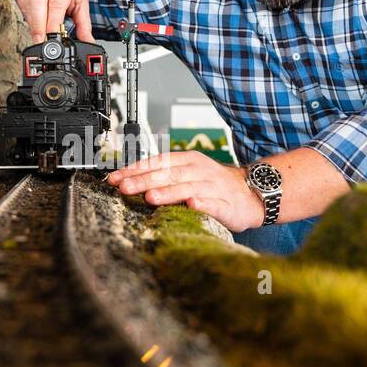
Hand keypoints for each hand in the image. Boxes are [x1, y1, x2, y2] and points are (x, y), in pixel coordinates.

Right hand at [12, 0, 94, 43]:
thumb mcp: (81, 2)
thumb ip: (84, 24)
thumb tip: (88, 42)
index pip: (55, 6)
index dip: (51, 25)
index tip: (51, 39)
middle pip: (38, 6)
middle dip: (38, 27)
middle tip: (40, 42)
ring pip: (28, 7)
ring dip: (33, 23)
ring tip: (40, 31)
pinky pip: (21, 4)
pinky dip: (27, 16)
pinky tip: (35, 18)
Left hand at [106, 151, 265, 232]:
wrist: (252, 192)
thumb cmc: (213, 185)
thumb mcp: (187, 174)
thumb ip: (163, 176)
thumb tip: (129, 181)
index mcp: (187, 161)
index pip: (157, 162)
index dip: (135, 170)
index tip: (114, 179)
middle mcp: (199, 171)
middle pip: (168, 174)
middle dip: (144, 180)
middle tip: (125, 187)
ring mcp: (213, 187)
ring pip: (188, 188)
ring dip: (169, 192)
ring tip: (151, 197)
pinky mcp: (227, 205)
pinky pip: (214, 204)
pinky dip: (204, 204)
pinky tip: (193, 205)